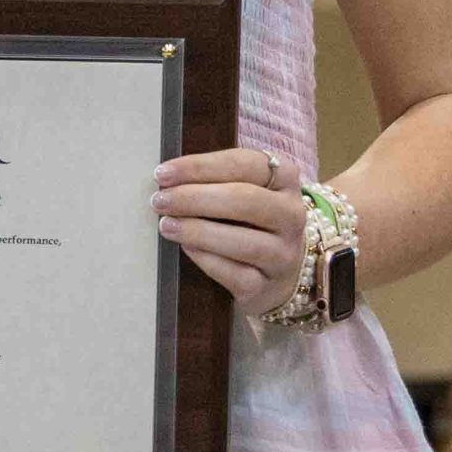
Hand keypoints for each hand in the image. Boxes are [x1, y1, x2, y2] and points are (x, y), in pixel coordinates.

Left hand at [151, 148, 308, 315]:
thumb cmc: (251, 221)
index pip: (243, 164)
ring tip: (165, 224)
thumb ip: (215, 179)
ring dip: (197, 230)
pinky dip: (204, 258)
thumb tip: (167, 179)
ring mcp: (283, 253)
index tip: (163, 173)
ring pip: (241, 241)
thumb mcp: (246, 190)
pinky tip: (184, 247)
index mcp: (285, 179)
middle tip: (159, 199)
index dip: (199, 167)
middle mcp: (292, 215)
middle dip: (194, 198)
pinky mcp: (266, 286)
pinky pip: (233, 272)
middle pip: (244, 200)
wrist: (280, 272)